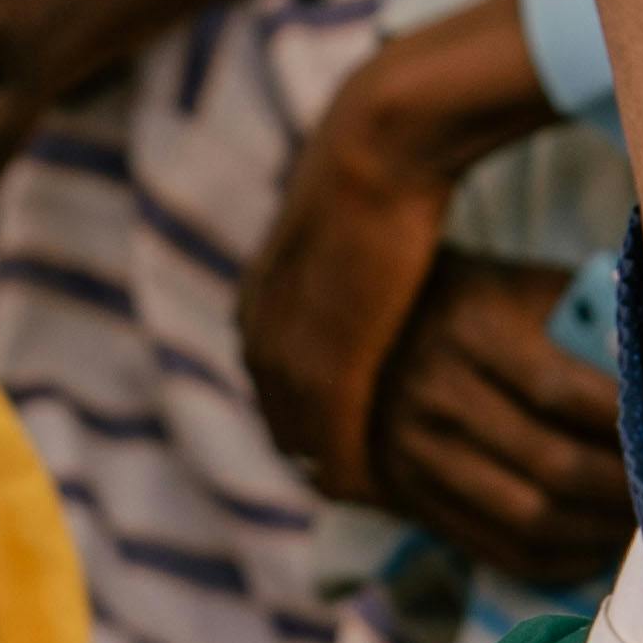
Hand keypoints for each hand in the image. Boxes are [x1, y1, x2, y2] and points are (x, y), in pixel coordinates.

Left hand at [242, 0, 557, 491]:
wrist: (380, 146)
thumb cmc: (384, 165)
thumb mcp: (351, 224)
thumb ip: (347, 264)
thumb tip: (371, 272)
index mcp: (260, 297)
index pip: (277, 378)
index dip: (310, 413)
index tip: (345, 441)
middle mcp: (258, 329)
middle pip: (283, 415)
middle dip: (320, 452)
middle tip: (362, 486)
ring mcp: (283, 353)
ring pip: (303, 437)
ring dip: (339, 469)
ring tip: (378, 497)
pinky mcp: (322, 368)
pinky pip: (331, 443)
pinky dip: (353, 471)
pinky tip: (380, 493)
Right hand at [369, 260, 635, 587]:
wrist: (371, 335)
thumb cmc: (482, 304)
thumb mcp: (530, 289)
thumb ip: (594, 324)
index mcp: (472, 329)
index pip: (562, 392)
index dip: (625, 425)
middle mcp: (435, 394)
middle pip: (550, 465)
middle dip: (621, 489)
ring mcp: (416, 455)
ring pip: (526, 519)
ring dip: (596, 532)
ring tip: (638, 525)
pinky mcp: (411, 499)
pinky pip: (496, 549)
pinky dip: (557, 561)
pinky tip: (594, 548)